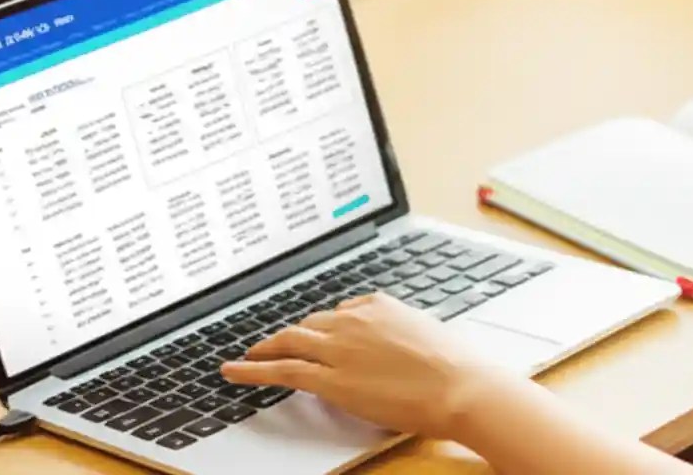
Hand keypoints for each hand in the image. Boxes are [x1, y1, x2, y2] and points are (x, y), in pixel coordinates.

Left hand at [220, 293, 521, 438]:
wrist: (459, 386)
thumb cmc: (454, 366)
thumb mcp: (427, 334)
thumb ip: (403, 332)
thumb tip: (396, 342)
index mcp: (379, 305)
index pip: (341, 312)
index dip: (328, 327)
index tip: (320, 334)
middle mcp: (353, 320)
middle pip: (311, 324)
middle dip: (293, 334)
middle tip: (277, 344)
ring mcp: (339, 348)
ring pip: (290, 341)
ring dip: (265, 347)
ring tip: (248, 354)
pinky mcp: (329, 378)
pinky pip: (282, 370)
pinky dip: (252, 370)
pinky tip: (234, 372)